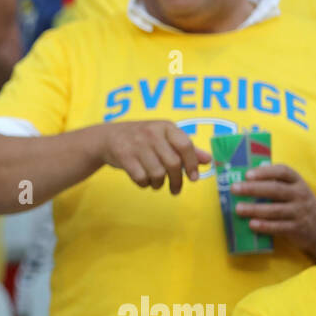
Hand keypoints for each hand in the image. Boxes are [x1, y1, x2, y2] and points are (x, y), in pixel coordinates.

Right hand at [93, 120, 211, 194]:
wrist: (107, 137)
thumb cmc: (141, 138)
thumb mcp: (164, 137)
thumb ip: (185, 148)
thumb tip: (208, 160)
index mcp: (165, 127)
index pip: (185, 145)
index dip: (192, 164)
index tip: (194, 178)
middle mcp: (152, 133)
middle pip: (173, 163)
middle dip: (177, 180)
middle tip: (175, 189)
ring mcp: (137, 144)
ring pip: (157, 173)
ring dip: (159, 183)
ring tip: (157, 183)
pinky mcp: (124, 156)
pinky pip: (141, 177)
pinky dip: (144, 184)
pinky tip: (144, 181)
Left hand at [232, 163, 315, 258]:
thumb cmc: (297, 203)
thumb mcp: (293, 190)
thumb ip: (274, 184)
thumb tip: (244, 180)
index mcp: (297, 181)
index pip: (283, 172)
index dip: (265, 172)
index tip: (247, 174)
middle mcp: (300, 194)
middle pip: (276, 190)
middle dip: (253, 189)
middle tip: (234, 189)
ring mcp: (300, 212)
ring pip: (276, 210)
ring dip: (255, 209)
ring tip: (238, 208)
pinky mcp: (297, 228)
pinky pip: (279, 227)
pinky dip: (265, 226)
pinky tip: (251, 224)